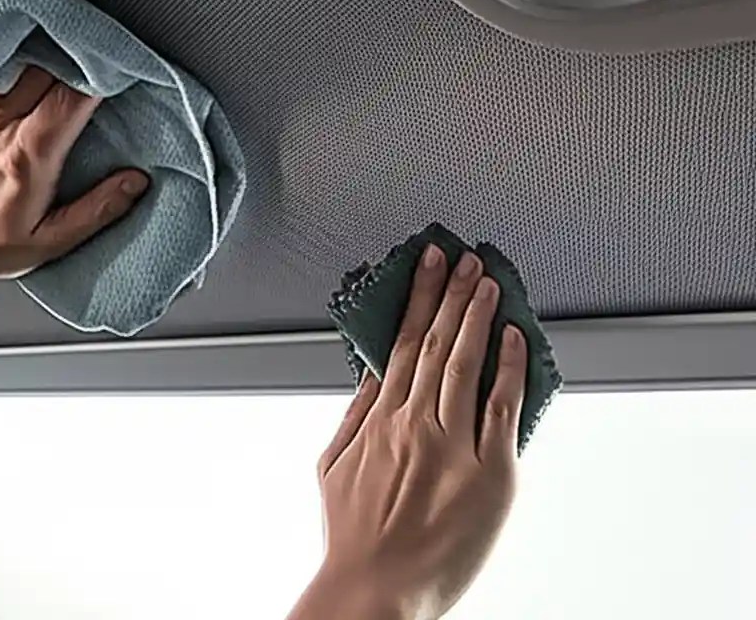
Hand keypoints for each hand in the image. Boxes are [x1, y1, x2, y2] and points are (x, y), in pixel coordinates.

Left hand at [0, 67, 148, 290]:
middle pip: (50, 70)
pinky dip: (16, 66)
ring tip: (71, 67)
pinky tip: (30, 73)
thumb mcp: (54, 240)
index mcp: (29, 154)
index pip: (72, 96)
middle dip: (80, 65)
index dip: (100, 78)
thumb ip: (98, 209)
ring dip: (51, 62)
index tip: (121, 76)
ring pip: (24, 64)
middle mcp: (3, 125)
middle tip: (102, 70)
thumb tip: (136, 181)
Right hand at [290, 246, 526, 619]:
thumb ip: (355, 413)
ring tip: (490, 284)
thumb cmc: (354, 537)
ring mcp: (453, 448)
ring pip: (467, 365)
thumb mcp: (334, 466)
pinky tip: (512, 341)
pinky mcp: (489, 474)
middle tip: (468, 259)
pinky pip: (502, 410)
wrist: (375, 589)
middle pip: (438, 342)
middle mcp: (415, 425)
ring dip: (479, 317)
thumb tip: (371, 370)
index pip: (403, 340)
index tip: (430, 264)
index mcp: (379, 420)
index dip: (419, 296)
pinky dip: (508, 370)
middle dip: (454, 293)